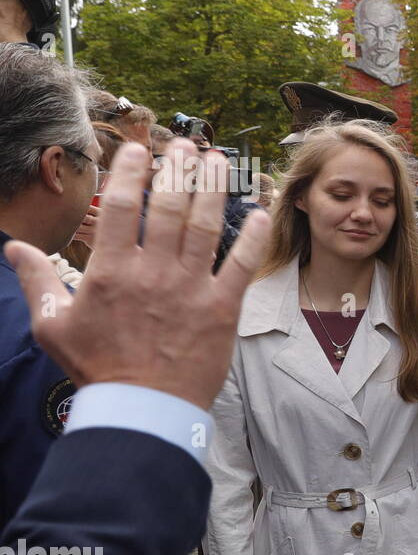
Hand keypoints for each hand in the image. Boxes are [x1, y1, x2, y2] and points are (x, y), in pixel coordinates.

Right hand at [2, 139, 269, 410]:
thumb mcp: (53, 325)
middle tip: (185, 145)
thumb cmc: (97, 368)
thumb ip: (37, 280)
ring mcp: (190, 289)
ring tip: (216, 160)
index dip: (132, 173)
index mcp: (111, 272)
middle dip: (177, 169)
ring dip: (212, 188)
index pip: (123, 208)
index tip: (139, 150)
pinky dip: (250, 238)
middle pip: (168, 207)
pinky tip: (256, 213)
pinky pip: (239, 265)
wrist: (143, 409)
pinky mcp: (221, 309)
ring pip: (204, 226)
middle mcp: (153, 273)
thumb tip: (11, 248)